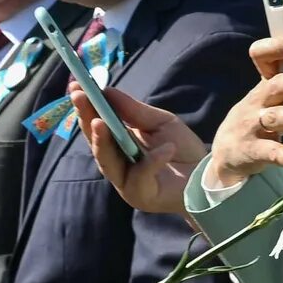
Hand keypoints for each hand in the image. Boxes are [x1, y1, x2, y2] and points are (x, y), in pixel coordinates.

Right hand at [69, 83, 203, 215]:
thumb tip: (107, 90)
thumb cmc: (183, 149)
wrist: (207, 177)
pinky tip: (168, 148)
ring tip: (100, 122)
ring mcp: (127, 183)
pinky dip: (153, 161)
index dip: (85, 108)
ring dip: (102, 142)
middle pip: (96, 143)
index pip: (97, 126)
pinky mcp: (142, 196)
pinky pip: (142, 176)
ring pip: (108, 162)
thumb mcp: (160, 122)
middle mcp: (118, 165)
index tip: (75, 87)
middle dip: (86, 119)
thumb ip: (134, 111)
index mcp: (119, 146)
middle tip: (79, 98)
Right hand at [201, 40, 282, 193]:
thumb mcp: (269, 99)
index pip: (261, 56)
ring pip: (275, 118)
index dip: (276, 48)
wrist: (227, 152)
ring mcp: (252, 126)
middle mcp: (257, 101)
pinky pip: (271, 153)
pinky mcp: (252, 151)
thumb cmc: (260, 119)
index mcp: (264, 84)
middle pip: (275, 86)